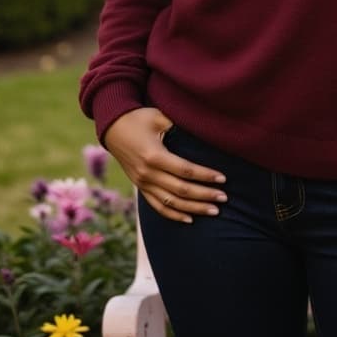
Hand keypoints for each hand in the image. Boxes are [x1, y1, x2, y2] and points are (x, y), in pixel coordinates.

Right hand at [104, 107, 226, 222]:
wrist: (112, 128)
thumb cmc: (139, 118)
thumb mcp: (159, 116)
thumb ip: (179, 125)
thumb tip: (204, 130)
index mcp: (154, 156)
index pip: (186, 170)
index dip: (205, 176)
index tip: (223, 179)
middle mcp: (148, 173)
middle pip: (181, 190)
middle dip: (205, 195)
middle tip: (224, 198)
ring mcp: (143, 183)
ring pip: (171, 202)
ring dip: (194, 208)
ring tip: (214, 211)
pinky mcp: (140, 187)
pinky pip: (158, 206)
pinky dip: (174, 215)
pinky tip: (190, 219)